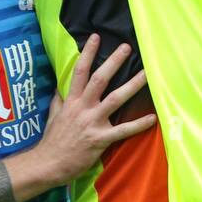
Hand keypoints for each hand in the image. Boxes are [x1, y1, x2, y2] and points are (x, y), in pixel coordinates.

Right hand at [34, 35, 155, 184]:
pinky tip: (153, 118)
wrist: (49, 164)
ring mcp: (92, 122)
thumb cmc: (53, 140)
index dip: (88, 53)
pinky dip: (138, 124)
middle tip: (127, 48)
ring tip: (147, 74)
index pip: (80, 71)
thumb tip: (61, 86)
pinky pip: (123, 130)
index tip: (96, 37)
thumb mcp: (54, 114)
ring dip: (132, 86)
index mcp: (72, 100)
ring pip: (115, 99)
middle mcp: (83, 107)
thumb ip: (60, 99)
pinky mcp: (100, 139)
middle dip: (114, 62)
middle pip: (100, 79)